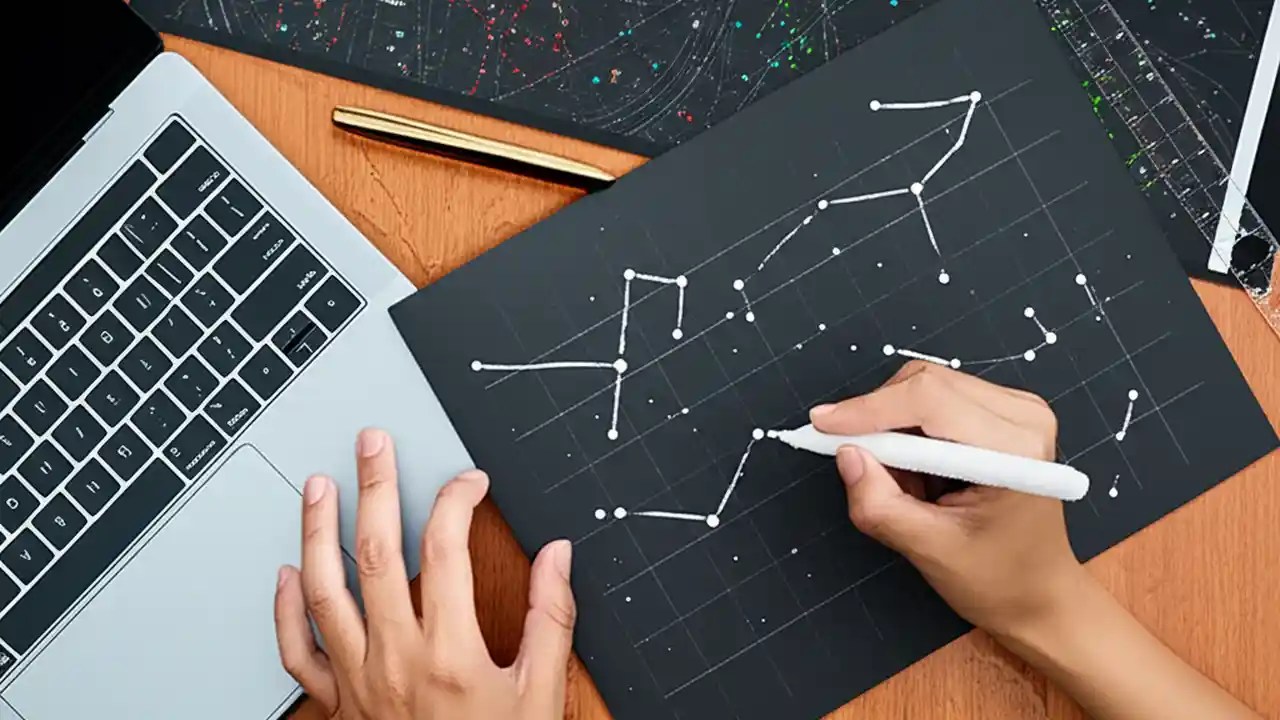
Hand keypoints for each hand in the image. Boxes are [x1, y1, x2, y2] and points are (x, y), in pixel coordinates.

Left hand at [273, 429, 576, 718]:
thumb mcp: (541, 696)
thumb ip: (552, 620)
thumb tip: (558, 556)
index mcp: (450, 652)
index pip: (445, 548)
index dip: (456, 499)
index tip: (470, 481)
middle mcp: (395, 659)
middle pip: (374, 552)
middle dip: (374, 487)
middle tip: (373, 444)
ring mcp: (359, 681)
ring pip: (324, 591)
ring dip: (316, 532)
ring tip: (318, 487)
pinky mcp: (338, 706)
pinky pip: (299, 652)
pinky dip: (286, 610)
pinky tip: (286, 574)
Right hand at [811, 361, 1084, 638]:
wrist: (1039, 594)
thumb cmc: (997, 579)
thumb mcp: (930, 550)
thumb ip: (881, 505)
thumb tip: (845, 455)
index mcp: (1015, 448)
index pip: (929, 399)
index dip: (868, 408)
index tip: (822, 426)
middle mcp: (1024, 414)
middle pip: (925, 383)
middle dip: (878, 419)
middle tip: (861, 466)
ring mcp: (1017, 409)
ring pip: (925, 388)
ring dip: (895, 429)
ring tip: (903, 483)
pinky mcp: (1002, 412)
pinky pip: (936, 400)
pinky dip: (911, 432)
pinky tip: (921, 473)